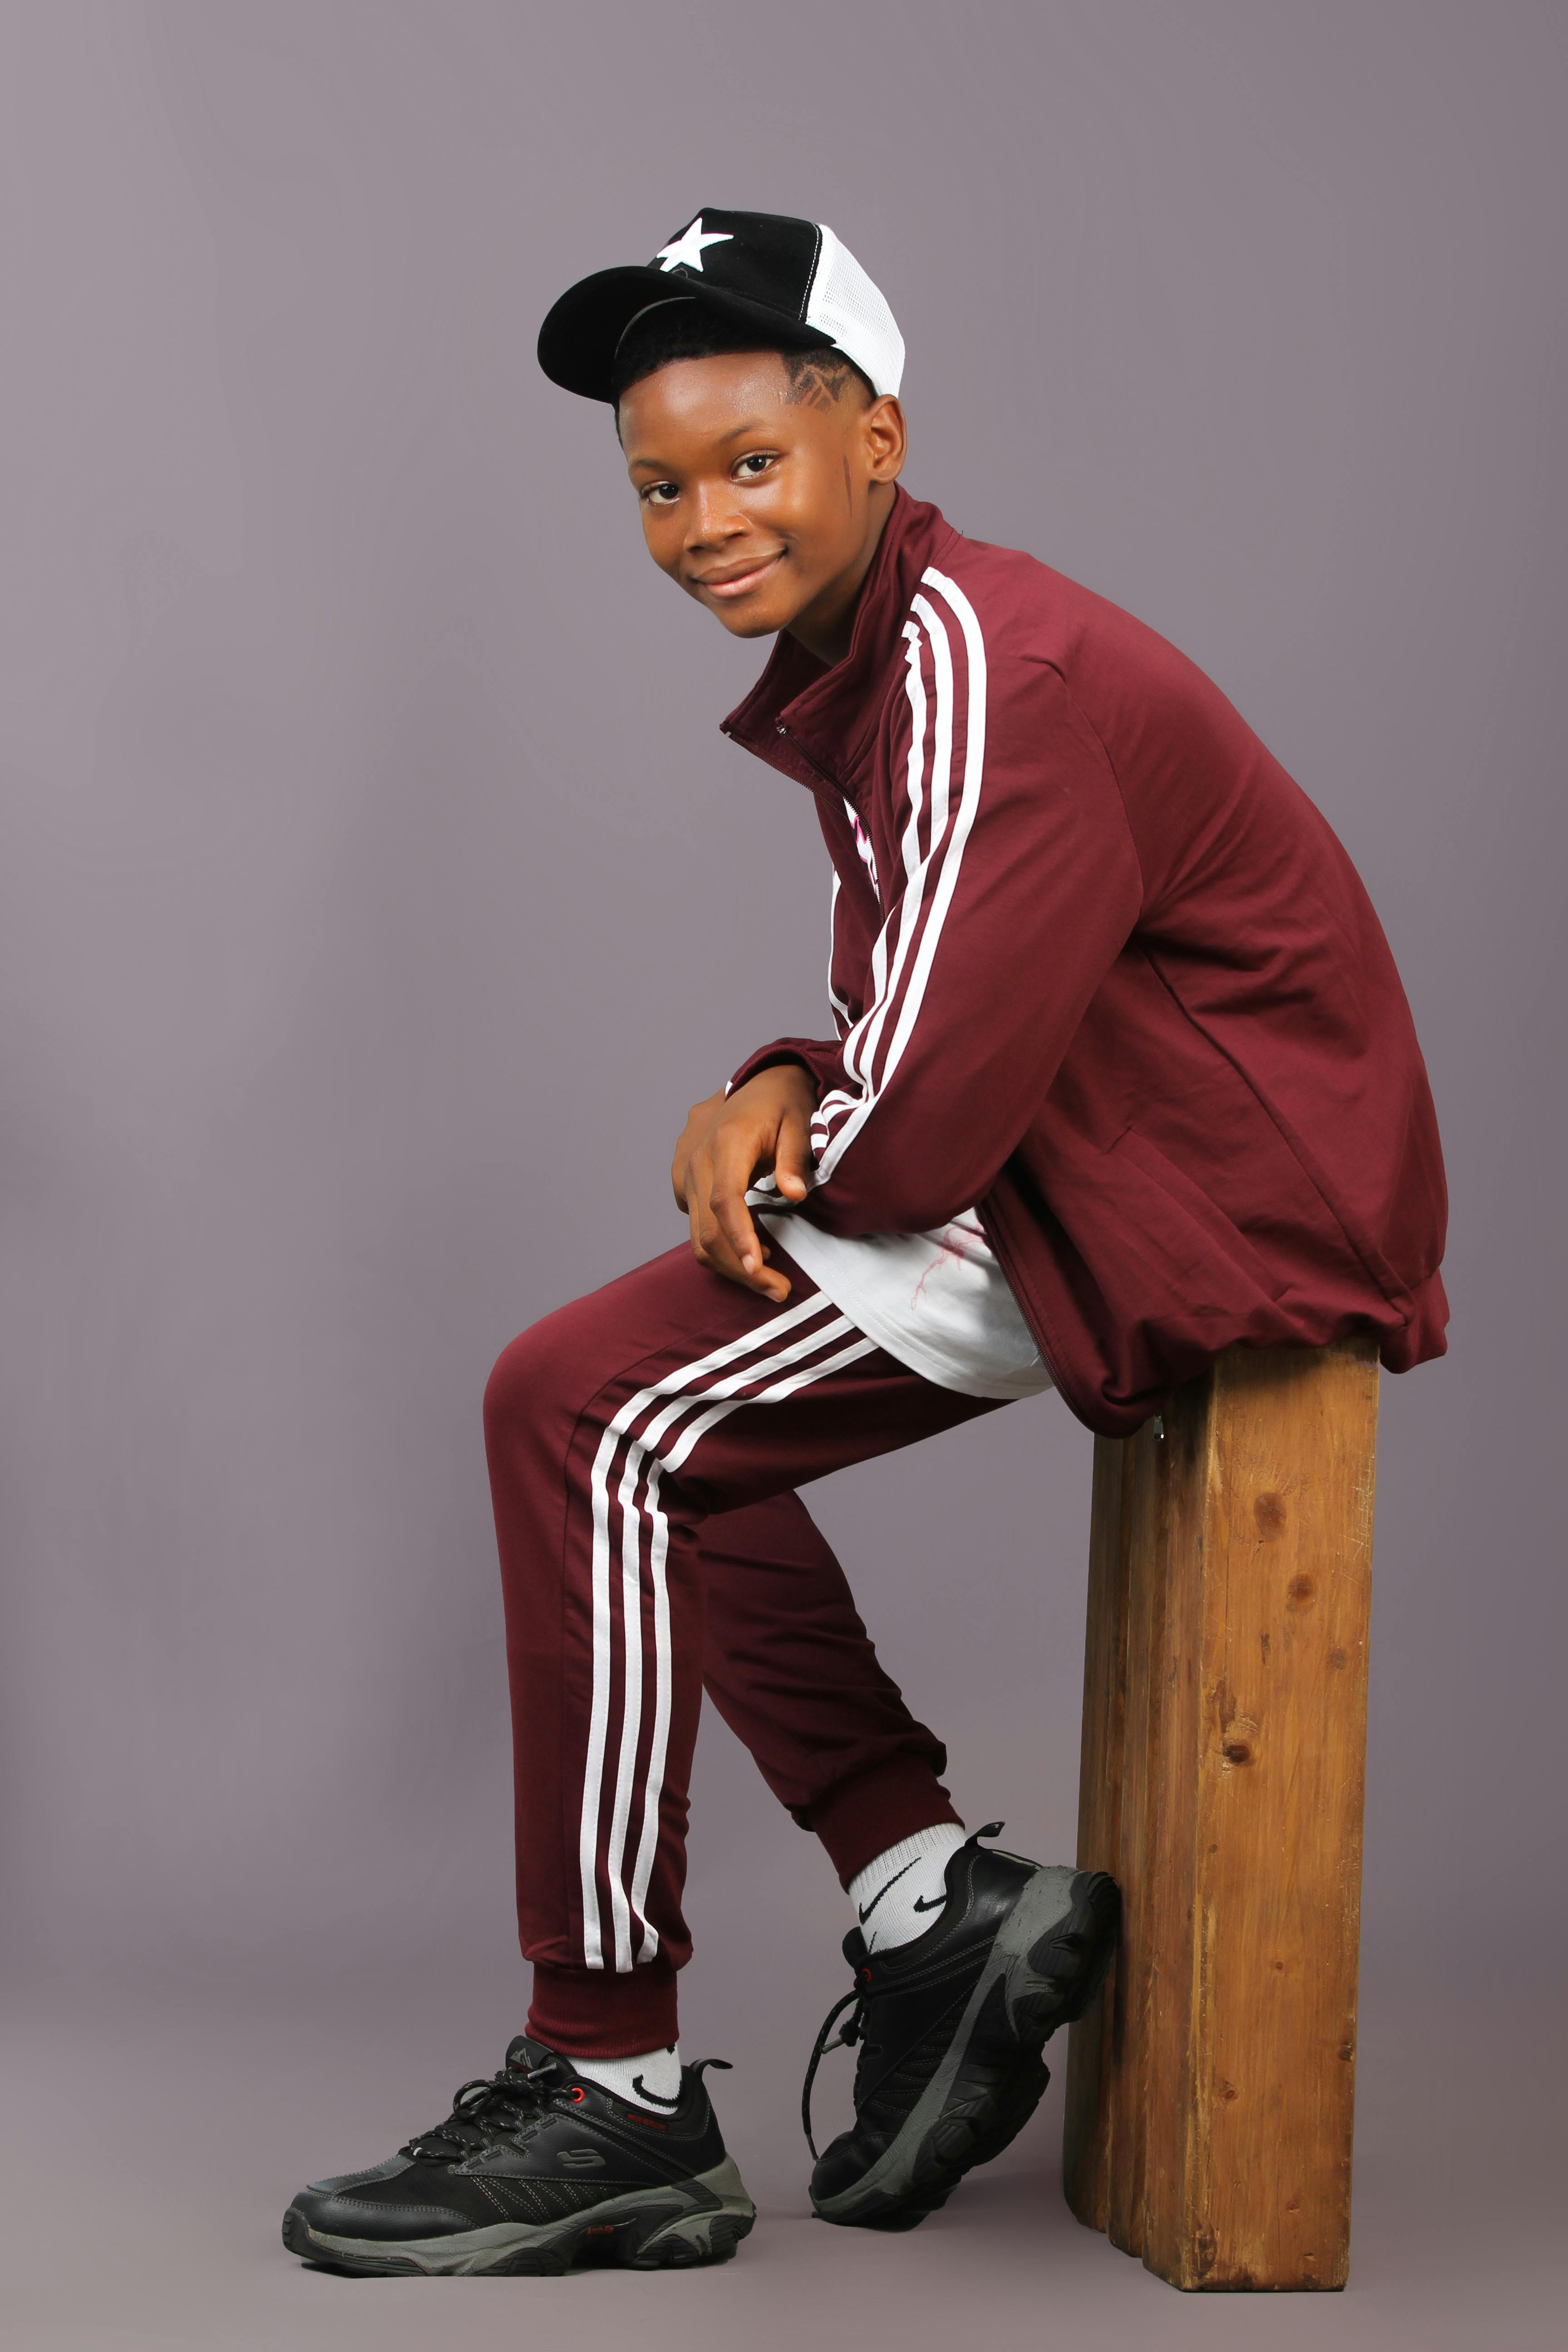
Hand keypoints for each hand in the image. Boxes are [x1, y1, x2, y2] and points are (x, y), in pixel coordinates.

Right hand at [670, 1065, 817, 1300]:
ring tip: (770, 1277)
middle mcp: (697, 1159)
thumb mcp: (800, 1122)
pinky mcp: (682, 1180)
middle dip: (741, 1268)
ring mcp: (684, 1171)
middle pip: (708, 1229)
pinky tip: (752, 1247)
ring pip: (697, 1234)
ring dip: (731, 1263)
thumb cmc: (784, 1102)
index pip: (725, 1200)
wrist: (757, 1079)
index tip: (759, 1270)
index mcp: (727, 1142)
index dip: (740, 1238)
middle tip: (780, 1291)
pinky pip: (694, 1224)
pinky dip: (719, 1243)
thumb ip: (795, 1158)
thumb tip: (794, 1195)